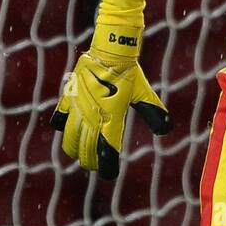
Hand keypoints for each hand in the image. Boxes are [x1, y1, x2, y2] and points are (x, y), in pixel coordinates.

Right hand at [50, 50, 171, 179]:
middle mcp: (93, 115)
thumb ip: (153, 112)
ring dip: (74, 149)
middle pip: (85, 149)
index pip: (107, 150)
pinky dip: (63, 128)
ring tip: (78, 154)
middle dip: (89, 160)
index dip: (107, 166)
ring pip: (70, 139)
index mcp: (112, 117)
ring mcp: (78, 108)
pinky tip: (67, 130)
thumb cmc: (129, 73)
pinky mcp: (68, 98)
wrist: (109, 51)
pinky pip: (60, 119)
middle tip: (93, 164)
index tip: (108, 174)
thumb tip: (166, 130)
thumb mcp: (143, 93)